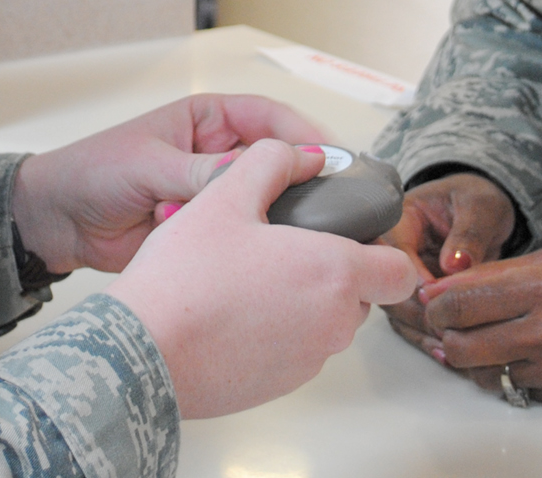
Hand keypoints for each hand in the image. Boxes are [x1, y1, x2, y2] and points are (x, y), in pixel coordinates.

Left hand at [11, 93, 326, 273]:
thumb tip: (257, 170)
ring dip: (260, 216)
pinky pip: (236, 235)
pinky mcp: (205, 232)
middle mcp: (216, 155)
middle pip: (275, 162)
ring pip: (259, 203)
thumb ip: (204, 172)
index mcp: (206, 120)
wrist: (56, 223)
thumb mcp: (151, 165)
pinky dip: (237, 244)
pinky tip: (240, 252)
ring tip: (277, 230)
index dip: (303, 133)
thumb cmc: (92, 171)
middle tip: (325, 201)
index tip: (329, 156)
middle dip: (294, 181)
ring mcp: (212, 195)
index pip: (268, 117)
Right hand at [107, 139, 421, 418]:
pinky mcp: (278, 387)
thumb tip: (306, 155)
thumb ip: (272, 162)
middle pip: (361, 295)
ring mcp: (307, 362)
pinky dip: (275, 331)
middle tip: (280, 247)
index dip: (383, 250)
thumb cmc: (184, 278)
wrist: (142, 353)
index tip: (353, 237)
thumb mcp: (225, 196)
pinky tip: (229, 313)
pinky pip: (294, 351)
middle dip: (332, 271)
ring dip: (301, 301)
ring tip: (245, 278)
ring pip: (325, 323)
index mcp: (334, 273)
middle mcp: (332, 325)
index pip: (400, 271)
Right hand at [379, 172, 514, 343]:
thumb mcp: (479, 206)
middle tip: (448, 331)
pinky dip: (429, 340)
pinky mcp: (413, 299)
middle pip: (389, 288)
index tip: (438, 299)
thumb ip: (468, 232)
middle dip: (419, 313)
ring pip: (398, 312)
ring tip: (451, 349)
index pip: (393, 253)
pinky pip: (413, 323)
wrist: (483, 213)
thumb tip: (454, 264)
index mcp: (399, 220)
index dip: (413, 280)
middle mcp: (391, 252)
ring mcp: (398, 278)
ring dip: (423, 332)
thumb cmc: (477, 200)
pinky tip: (449, 356)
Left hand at [401, 250, 541, 409]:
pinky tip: (509, 359)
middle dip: (443, 334)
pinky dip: (503, 375)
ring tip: (472, 344)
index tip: (429, 303)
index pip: (463, 299)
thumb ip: (497, 275)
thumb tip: (445, 290)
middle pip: (462, 341)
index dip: (436, 304)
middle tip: (444, 327)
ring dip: (467, 359)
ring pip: (481, 371)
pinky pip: (512, 388)